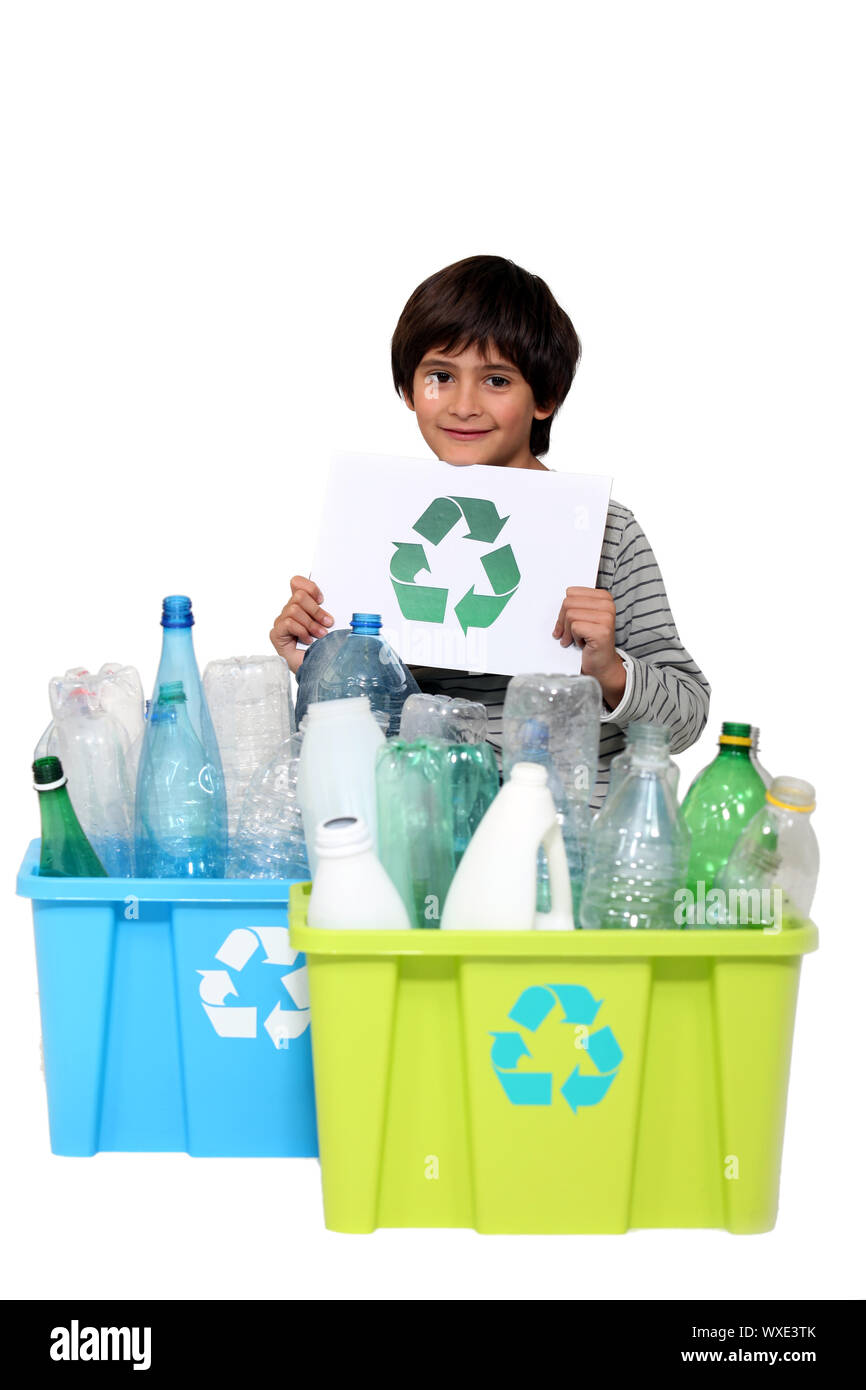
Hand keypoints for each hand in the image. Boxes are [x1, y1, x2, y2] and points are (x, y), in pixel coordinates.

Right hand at [270, 576, 333, 674]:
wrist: (321, 671)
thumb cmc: (327, 649)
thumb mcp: (333, 626)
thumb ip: (330, 611)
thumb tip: (343, 600)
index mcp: (302, 605)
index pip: (297, 582)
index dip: (310, 587)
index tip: (322, 599)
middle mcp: (289, 612)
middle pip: (298, 595)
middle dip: (316, 610)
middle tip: (328, 623)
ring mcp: (281, 623)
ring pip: (294, 609)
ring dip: (311, 623)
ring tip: (320, 635)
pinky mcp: (276, 634)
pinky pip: (288, 623)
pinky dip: (301, 631)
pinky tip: (308, 641)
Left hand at [553, 586, 625, 707]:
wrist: (601, 665)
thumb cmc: (590, 642)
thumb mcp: (582, 618)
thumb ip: (574, 605)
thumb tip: (556, 601)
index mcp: (603, 597)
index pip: (571, 593)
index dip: (564, 610)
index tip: (566, 623)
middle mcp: (607, 604)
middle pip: (568, 603)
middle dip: (563, 621)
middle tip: (567, 635)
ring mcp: (606, 617)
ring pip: (570, 615)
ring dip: (568, 632)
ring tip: (575, 640)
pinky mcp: (602, 631)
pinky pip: (575, 627)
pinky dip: (574, 638)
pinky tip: (582, 644)